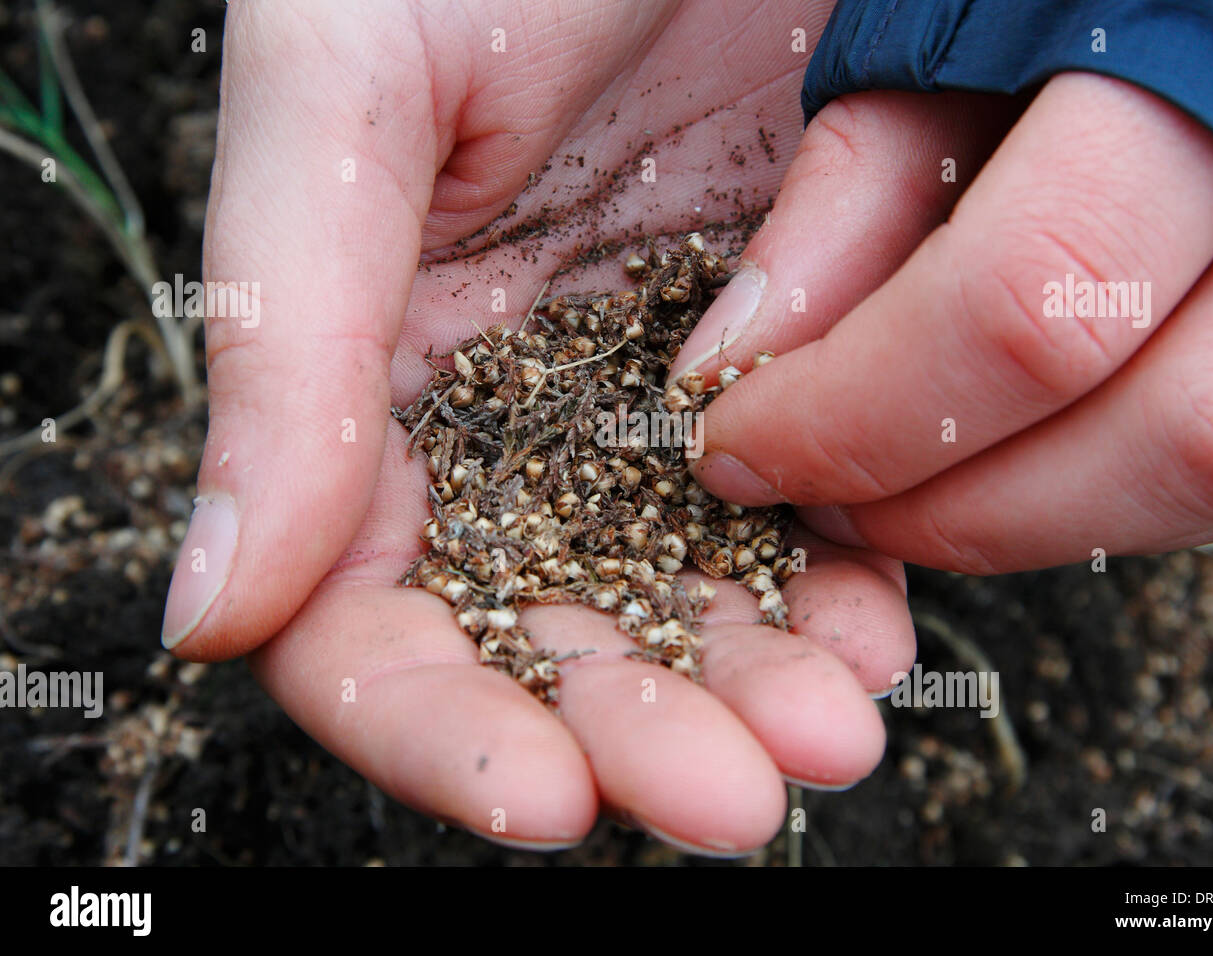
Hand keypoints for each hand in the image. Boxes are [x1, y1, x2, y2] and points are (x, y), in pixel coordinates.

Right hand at [161, 0, 915, 853]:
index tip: (540, 795)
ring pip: (689, 598)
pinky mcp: (779, 356)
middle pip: (552, 636)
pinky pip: (806, 512)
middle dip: (635, 729)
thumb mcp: (346, 101)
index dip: (444, 725)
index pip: (372, 616)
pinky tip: (870, 632)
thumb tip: (212, 604)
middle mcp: (512, 420)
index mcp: (373, 386)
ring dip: (751, 683)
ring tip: (825, 730)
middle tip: (729, 791)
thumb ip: (280, 351)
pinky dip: (837, 586)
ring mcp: (651, 399)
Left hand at [679, 72, 1212, 572]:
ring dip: (1046, 520)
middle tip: (825, 505)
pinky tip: (1023, 458)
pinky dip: (1122, 490)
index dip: (860, 412)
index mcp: (1200, 38)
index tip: (739, 446)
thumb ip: (852, 186)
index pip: (1029, 296)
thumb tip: (742, 361)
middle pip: (1183, 426)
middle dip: (959, 508)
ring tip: (906, 501)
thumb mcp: (930, 26)